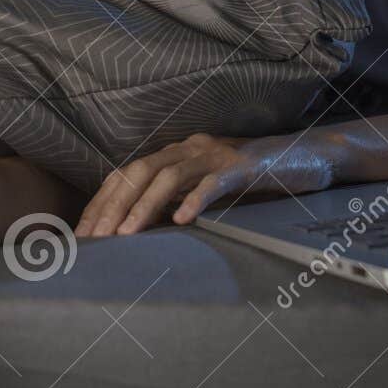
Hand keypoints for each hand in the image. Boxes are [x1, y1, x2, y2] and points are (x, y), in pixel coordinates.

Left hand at [75, 131, 337, 236]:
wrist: (303, 157)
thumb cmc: (251, 181)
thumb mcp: (204, 190)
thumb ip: (174, 202)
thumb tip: (136, 231)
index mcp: (175, 154)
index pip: (126, 175)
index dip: (101, 203)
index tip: (83, 234)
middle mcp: (188, 148)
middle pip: (138, 173)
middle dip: (112, 207)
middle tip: (95, 239)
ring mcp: (215, 155)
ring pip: (168, 177)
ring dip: (143, 207)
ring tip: (125, 236)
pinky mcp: (242, 167)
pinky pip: (213, 182)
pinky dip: (195, 200)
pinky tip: (182, 220)